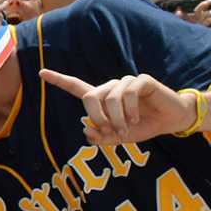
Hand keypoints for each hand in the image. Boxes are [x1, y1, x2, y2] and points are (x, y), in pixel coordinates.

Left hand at [38, 67, 195, 146]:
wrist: (169, 121)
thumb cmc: (142, 127)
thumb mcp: (118, 138)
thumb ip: (100, 137)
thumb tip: (85, 127)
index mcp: (102, 99)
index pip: (76, 87)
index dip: (59, 80)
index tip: (41, 72)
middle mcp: (111, 88)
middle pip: (90, 97)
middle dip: (97, 117)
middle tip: (109, 131)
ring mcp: (126, 82)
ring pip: (110, 98)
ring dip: (117, 119)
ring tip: (127, 128)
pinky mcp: (141, 80)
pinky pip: (128, 94)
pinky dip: (130, 111)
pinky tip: (136, 119)